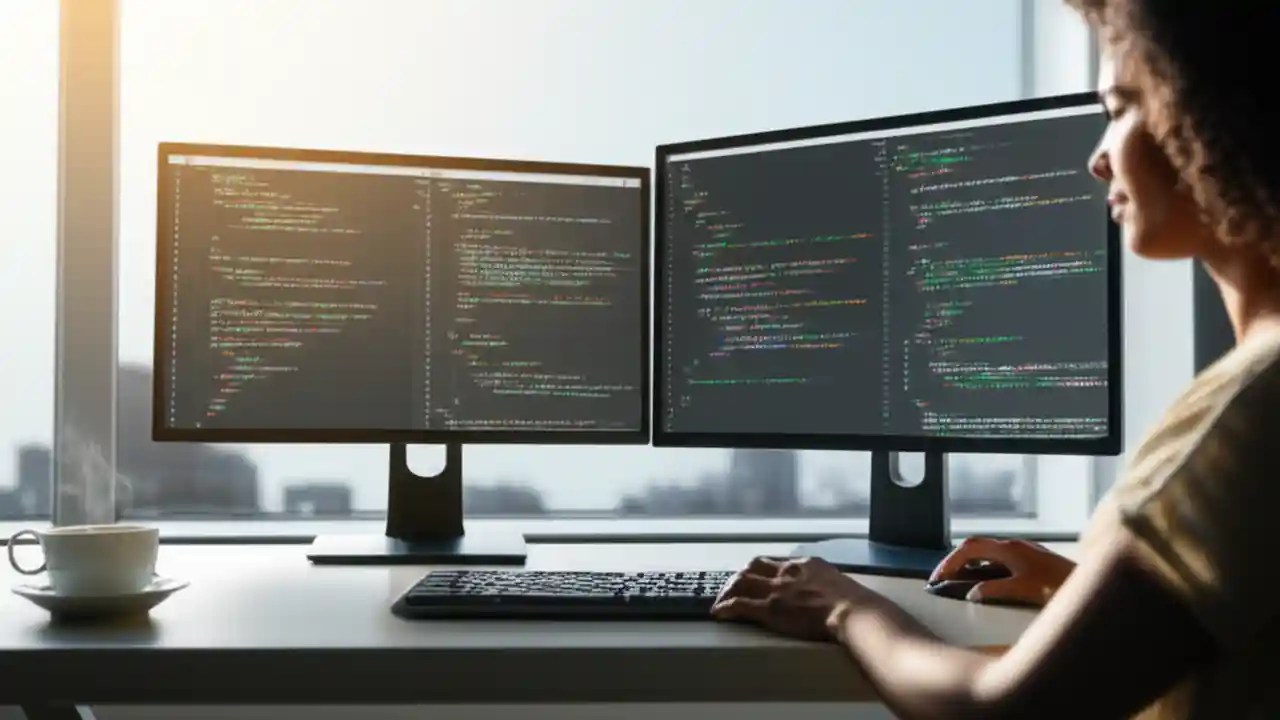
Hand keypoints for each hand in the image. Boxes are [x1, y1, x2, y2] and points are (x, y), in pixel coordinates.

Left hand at [711, 556, 868, 640]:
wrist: (855, 613)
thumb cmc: (857, 604)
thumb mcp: (840, 584)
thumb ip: (828, 584)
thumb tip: (831, 593)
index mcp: (806, 565)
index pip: (776, 562)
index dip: (762, 569)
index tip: (757, 576)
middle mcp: (788, 572)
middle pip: (754, 566)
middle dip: (740, 576)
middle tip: (733, 586)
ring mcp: (777, 589)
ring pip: (742, 582)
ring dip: (728, 591)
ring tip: (721, 600)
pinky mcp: (769, 608)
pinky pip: (740, 605)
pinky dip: (726, 608)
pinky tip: (719, 613)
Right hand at [929, 537, 1075, 606]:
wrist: (1096, 585)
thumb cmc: (1061, 586)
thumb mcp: (1024, 590)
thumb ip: (995, 590)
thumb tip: (972, 593)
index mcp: (1010, 548)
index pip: (968, 548)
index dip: (949, 562)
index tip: (937, 579)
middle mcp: (1015, 546)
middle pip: (975, 547)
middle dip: (955, 562)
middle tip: (942, 580)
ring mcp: (1024, 552)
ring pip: (988, 554)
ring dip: (970, 566)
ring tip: (959, 584)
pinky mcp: (1032, 562)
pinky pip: (1000, 562)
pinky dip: (985, 571)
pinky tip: (985, 586)